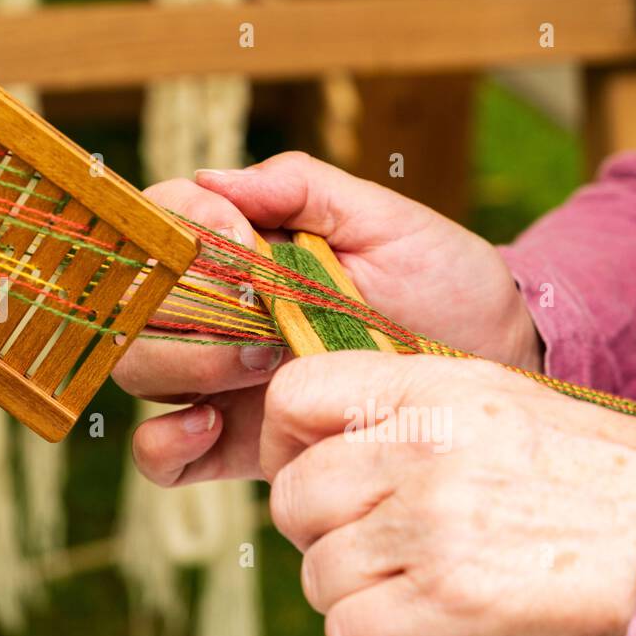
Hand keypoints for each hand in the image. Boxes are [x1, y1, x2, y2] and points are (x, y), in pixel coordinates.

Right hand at [114, 152, 539, 486]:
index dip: (179, 229)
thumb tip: (213, 178)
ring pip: (142, 372)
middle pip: (138, 306)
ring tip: (251, 367)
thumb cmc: (447, 283)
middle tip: (251, 317)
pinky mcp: (243, 444)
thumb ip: (302, 189)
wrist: (497, 363)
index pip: (163, 227)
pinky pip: (167, 458)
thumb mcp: (386, 220)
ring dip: (177, 366)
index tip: (237, 239)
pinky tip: (206, 428)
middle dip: (177, 308)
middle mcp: (223, 314)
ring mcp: (226, 381)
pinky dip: (164, 445)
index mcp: (247, 251)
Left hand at [261, 352, 635, 635]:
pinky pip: (347, 633)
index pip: (296, 394)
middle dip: (326, 536)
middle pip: (296, 498)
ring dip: (359, 597)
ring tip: (424, 597)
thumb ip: (420, 418)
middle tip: (383, 554)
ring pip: (318, 573)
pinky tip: (428, 634)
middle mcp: (425, 445)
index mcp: (439, 386)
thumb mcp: (510, 411)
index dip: (293, 446)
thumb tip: (339, 457)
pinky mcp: (450, 603)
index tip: (325, 479)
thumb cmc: (615, 487)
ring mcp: (433, 523)